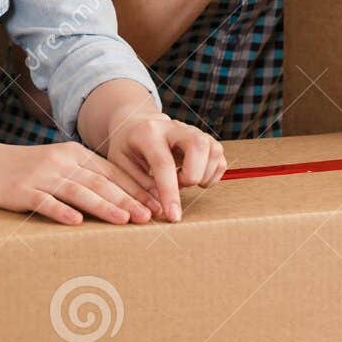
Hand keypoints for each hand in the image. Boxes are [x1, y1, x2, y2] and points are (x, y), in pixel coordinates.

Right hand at [0, 139, 164, 225]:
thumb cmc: (22, 168)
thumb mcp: (56, 164)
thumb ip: (83, 176)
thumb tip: (118, 198)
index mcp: (72, 153)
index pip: (111, 171)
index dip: (135, 188)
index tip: (156, 203)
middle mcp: (60, 161)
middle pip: (100, 182)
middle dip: (129, 199)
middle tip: (151, 216)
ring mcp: (40, 176)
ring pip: (79, 191)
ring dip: (104, 206)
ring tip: (126, 220)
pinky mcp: (21, 191)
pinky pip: (44, 202)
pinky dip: (61, 211)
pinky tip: (76, 222)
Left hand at [103, 111, 226, 221]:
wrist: (136, 125)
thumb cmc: (127, 148)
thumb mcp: (120, 166)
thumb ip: (138, 187)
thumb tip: (159, 208)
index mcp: (148, 133)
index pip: (163, 163)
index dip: (170, 192)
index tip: (173, 216)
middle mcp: (174, 128)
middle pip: (198, 146)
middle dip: (193, 175)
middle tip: (178, 184)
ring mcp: (193, 131)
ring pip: (214, 151)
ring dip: (203, 176)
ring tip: (182, 179)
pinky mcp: (206, 139)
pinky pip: (220, 159)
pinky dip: (211, 175)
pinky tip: (193, 176)